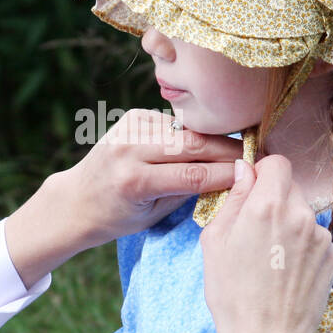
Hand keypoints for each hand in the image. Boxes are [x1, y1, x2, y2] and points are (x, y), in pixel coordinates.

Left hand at [58, 109, 242, 249]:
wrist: (78, 197)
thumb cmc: (117, 216)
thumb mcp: (153, 215)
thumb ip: (187, 193)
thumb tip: (228, 177)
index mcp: (134, 181)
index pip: (192, 175)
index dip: (226, 174)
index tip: (251, 174)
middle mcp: (129, 150)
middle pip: (192, 145)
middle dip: (227, 150)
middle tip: (253, 155)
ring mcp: (128, 129)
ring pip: (185, 130)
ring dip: (214, 138)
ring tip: (238, 147)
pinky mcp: (132, 117)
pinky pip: (172, 124)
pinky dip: (192, 133)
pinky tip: (206, 141)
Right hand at [200, 155, 332, 332]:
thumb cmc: (232, 295)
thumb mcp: (215, 242)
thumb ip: (233, 199)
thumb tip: (244, 170)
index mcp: (268, 206)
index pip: (277, 163)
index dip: (262, 173)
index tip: (252, 190)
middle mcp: (300, 214)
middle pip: (290, 189)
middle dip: (273, 202)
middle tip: (255, 233)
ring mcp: (320, 237)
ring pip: (302, 215)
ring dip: (289, 227)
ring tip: (270, 260)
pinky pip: (315, 239)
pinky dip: (302, 249)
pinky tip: (286, 273)